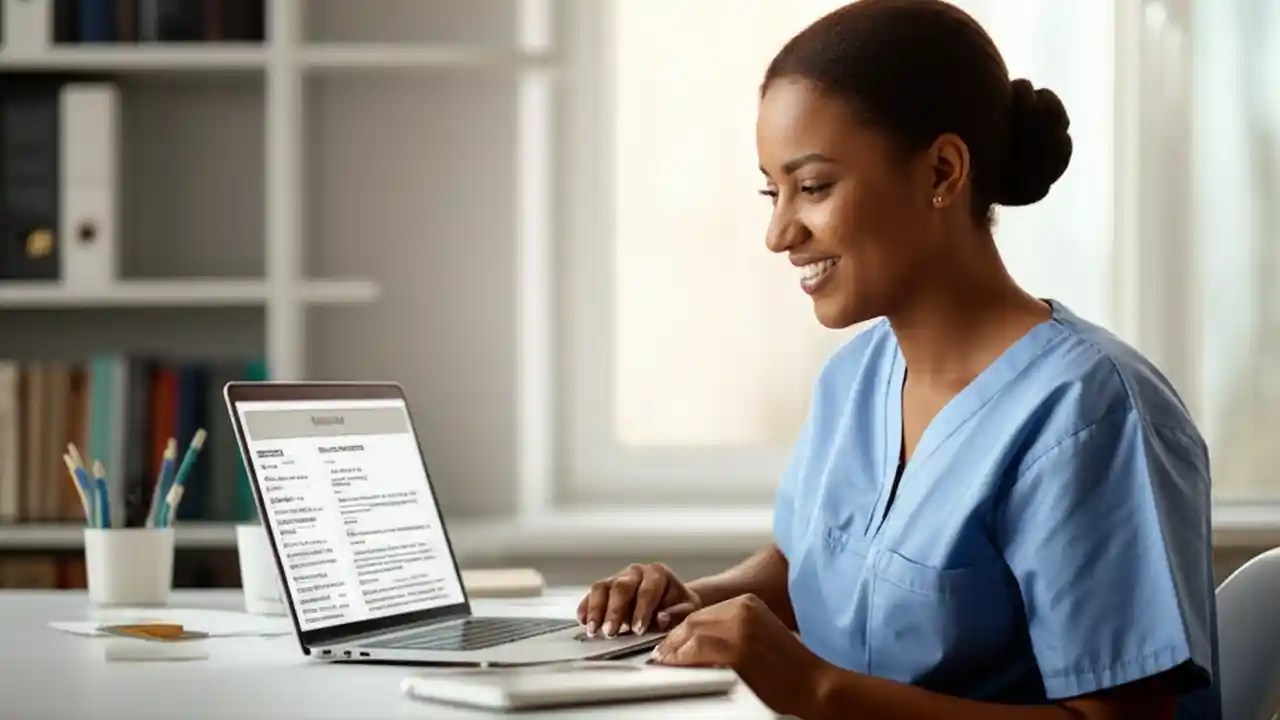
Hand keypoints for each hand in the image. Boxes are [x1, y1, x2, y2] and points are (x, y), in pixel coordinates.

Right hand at [576, 562, 701, 637]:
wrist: (671, 600)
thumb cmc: (678, 605)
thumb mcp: (687, 610)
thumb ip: (677, 615)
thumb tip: (661, 618)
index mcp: (658, 573)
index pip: (647, 590)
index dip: (641, 610)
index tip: (637, 629)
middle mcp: (636, 571)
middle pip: (621, 587)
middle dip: (615, 611)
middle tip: (611, 632)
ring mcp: (618, 577)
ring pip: (602, 587)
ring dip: (596, 610)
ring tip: (593, 630)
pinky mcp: (605, 587)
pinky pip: (592, 594)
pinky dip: (585, 607)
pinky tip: (583, 621)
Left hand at [651, 594, 830, 717]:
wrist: (814, 684)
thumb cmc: (789, 667)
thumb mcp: (758, 632)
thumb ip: (730, 629)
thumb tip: (695, 640)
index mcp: (747, 602)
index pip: (702, 612)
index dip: (681, 630)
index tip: (670, 644)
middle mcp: (742, 610)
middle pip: (693, 622)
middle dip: (674, 641)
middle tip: (663, 656)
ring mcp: (739, 629)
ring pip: (692, 636)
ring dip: (674, 652)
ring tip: (667, 664)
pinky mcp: (737, 650)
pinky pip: (698, 654)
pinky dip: (683, 662)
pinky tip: (678, 669)